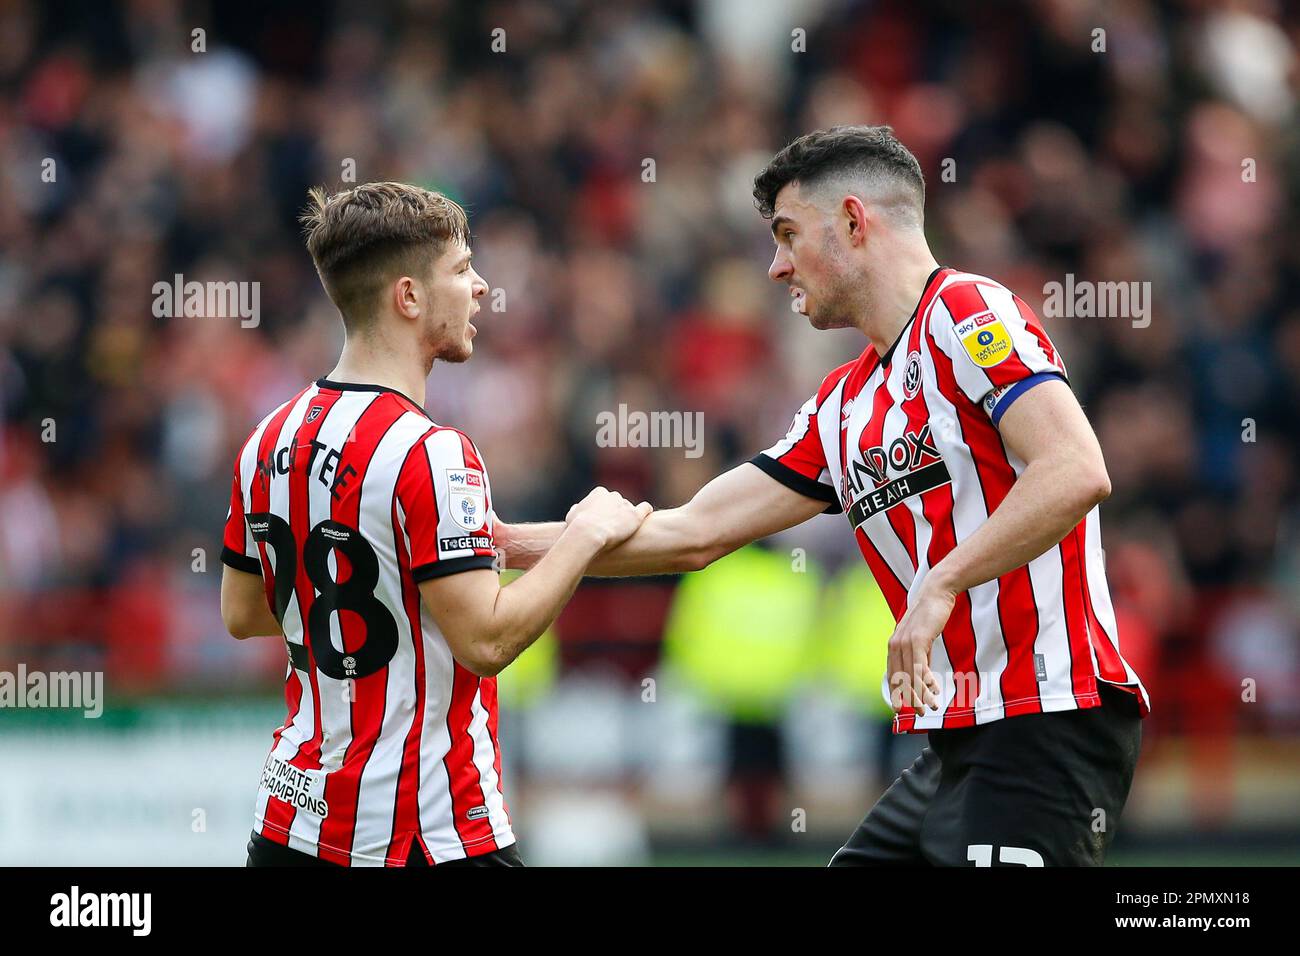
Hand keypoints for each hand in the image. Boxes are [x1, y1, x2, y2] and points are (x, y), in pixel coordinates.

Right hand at [565, 487, 652, 550]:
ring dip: (628, 517)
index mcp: (599, 492)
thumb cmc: (576, 527)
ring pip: (630, 508)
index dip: (604, 510)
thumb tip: (576, 509)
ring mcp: (626, 505)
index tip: (602, 521)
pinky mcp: (636, 515)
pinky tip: (645, 516)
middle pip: (618, 503)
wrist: (587, 533)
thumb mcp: (571, 516)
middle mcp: (614, 495)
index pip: (605, 498)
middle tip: (613, 528)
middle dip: (616, 513)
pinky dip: (645, 511)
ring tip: (626, 530)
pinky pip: (645, 508)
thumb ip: (576, 510)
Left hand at [886, 575, 956, 713]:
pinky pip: (920, 666)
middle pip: (900, 678)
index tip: (900, 708)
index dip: (897, 692)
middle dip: (909, 698)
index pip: (893, 674)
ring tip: (930, 706)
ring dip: (921, 693)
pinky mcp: (917, 640)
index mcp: (894, 645)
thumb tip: (923, 675)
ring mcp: (905, 642)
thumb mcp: (922, 638)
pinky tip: (934, 689)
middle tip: (918, 713)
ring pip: (910, 675)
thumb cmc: (931, 615)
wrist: (936, 593)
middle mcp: (895, 645)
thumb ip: (919, 655)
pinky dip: (926, 680)